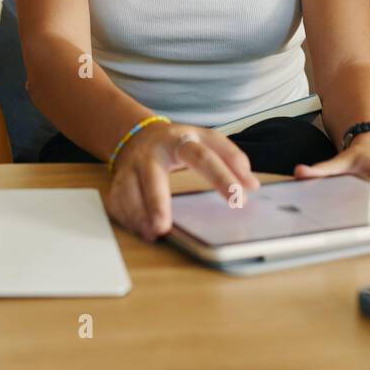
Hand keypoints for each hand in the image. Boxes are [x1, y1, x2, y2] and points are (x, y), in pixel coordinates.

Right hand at [106, 121, 260, 241]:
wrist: (138, 135)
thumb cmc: (179, 143)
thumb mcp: (207, 140)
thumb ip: (231, 158)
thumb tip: (252, 186)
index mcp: (181, 141)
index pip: (204, 157)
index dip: (222, 178)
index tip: (238, 200)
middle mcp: (152, 153)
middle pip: (152, 176)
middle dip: (156, 201)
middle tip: (163, 227)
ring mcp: (131, 166)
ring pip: (128, 190)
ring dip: (138, 215)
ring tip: (152, 234)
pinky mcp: (118, 180)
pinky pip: (117, 201)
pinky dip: (127, 218)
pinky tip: (139, 230)